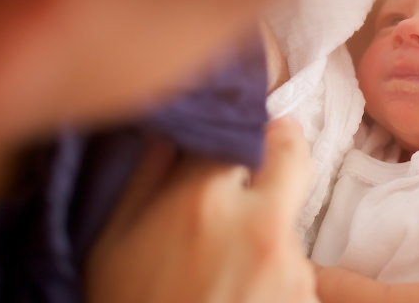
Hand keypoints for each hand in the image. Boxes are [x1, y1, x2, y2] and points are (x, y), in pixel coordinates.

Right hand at [85, 117, 316, 302]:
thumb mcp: (111, 246)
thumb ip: (145, 178)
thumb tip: (174, 132)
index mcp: (205, 200)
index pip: (249, 132)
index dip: (246, 132)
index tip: (244, 139)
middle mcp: (261, 224)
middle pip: (292, 158)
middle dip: (281, 154)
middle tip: (260, 169)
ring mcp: (291, 267)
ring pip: (290, 219)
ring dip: (269, 230)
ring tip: (226, 269)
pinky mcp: (307, 300)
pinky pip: (296, 269)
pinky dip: (274, 274)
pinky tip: (240, 296)